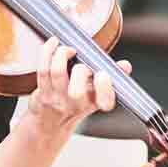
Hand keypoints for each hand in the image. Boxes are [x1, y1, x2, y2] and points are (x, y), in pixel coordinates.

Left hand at [15, 37, 131, 139]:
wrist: (50, 123)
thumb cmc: (75, 103)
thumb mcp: (96, 94)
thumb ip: (112, 78)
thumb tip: (125, 66)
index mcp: (95, 103)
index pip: (105, 101)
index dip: (105, 88)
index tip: (103, 74)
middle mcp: (76, 104)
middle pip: (77, 91)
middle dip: (80, 70)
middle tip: (81, 60)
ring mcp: (57, 100)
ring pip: (57, 73)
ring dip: (62, 54)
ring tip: (67, 48)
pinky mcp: (42, 93)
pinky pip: (43, 69)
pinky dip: (47, 52)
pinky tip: (52, 44)